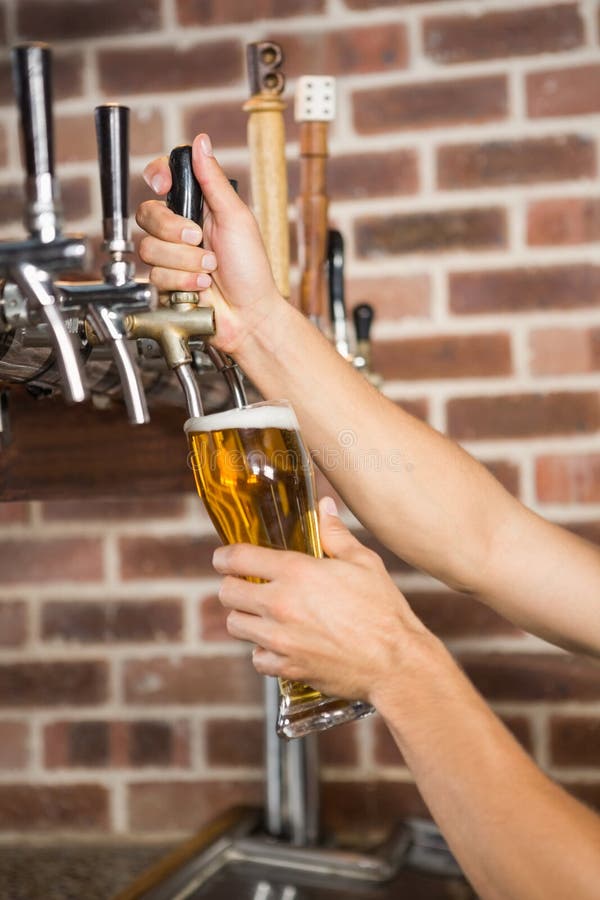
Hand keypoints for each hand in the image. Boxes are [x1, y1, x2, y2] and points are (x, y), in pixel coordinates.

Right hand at [136, 133, 284, 354]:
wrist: (248, 314)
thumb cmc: (251, 269)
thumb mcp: (237, 218)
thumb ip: (214, 180)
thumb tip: (201, 142)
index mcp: (197, 207)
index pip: (163, 179)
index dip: (157, 178)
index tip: (164, 187)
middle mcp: (179, 229)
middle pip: (148, 214)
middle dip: (175, 232)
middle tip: (201, 241)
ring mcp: (170, 257)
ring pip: (149, 248)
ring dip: (184, 262)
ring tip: (208, 270)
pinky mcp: (164, 282)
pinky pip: (155, 275)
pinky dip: (181, 282)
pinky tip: (201, 287)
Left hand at [213, 497, 430, 701]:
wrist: (395, 662)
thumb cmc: (383, 610)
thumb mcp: (364, 562)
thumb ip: (336, 534)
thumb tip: (325, 507)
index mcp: (297, 572)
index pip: (238, 558)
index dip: (225, 556)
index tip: (224, 558)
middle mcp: (281, 604)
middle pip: (227, 592)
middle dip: (232, 586)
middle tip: (245, 585)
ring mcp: (280, 639)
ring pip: (235, 625)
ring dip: (245, 617)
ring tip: (262, 614)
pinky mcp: (287, 667)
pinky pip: (256, 658)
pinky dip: (263, 651)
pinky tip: (279, 643)